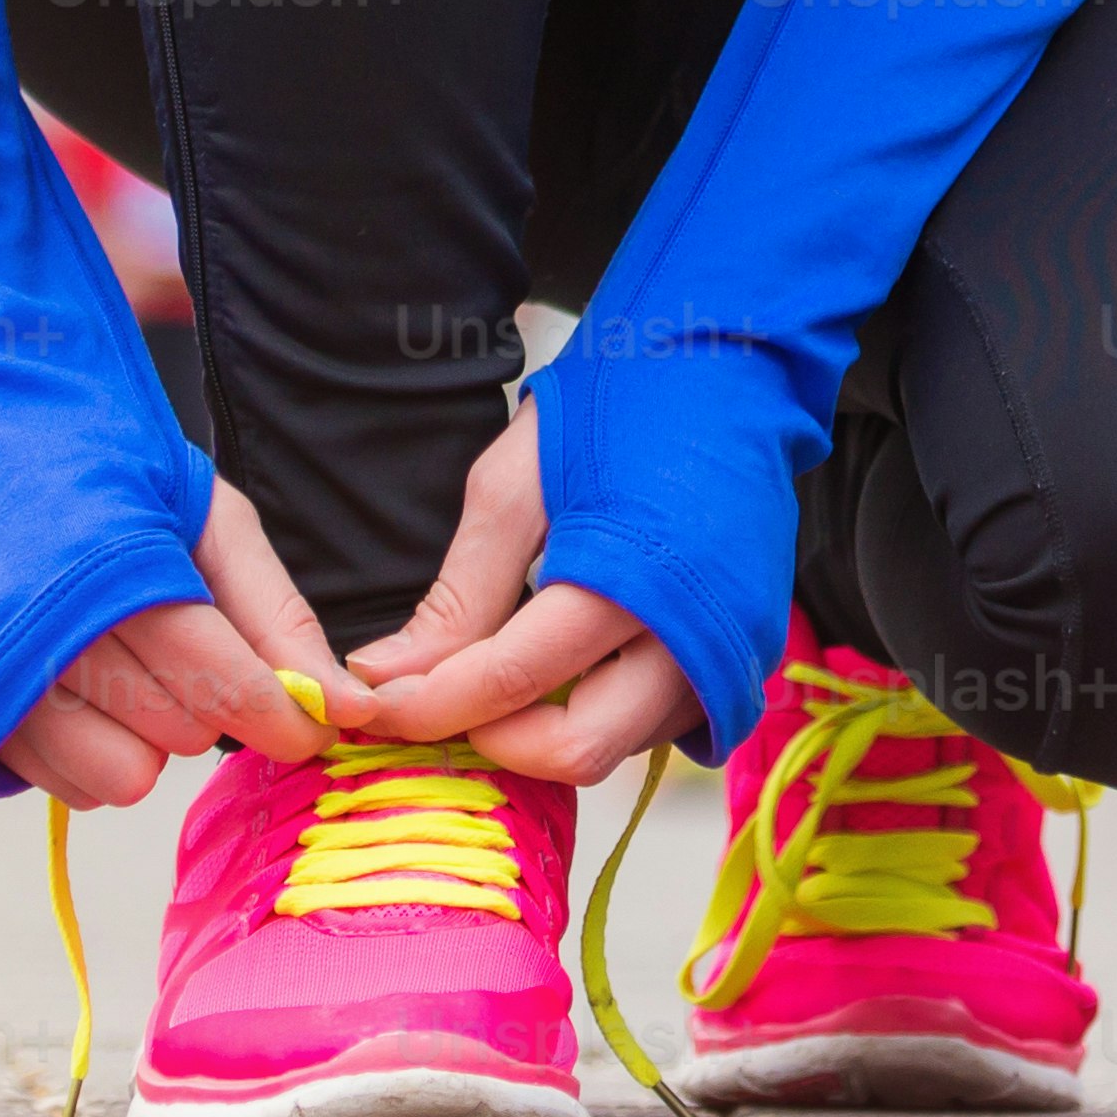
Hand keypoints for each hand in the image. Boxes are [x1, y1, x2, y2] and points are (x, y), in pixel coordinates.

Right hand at [0, 477, 343, 809]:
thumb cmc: (117, 480)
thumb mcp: (212, 519)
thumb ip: (276, 615)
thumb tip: (346, 705)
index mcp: (114, 568)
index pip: (220, 678)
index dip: (285, 715)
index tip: (317, 725)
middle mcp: (49, 635)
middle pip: (181, 732)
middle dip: (214, 704)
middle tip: (199, 648)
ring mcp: (1, 686)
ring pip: (127, 777)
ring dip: (155, 739)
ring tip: (143, 670)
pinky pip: (77, 789)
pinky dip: (104, 757)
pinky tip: (99, 695)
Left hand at [344, 399, 699, 785]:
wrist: (731, 367)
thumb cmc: (617, 408)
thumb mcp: (515, 485)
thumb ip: (458, 596)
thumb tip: (385, 677)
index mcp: (633, 578)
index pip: (510, 681)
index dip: (426, 707)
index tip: (370, 706)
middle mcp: (694, 634)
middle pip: (576, 749)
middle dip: (495, 739)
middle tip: (443, 699)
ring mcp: (730, 653)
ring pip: (618, 746)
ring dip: (547, 729)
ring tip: (501, 671)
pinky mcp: (746, 658)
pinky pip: (656, 722)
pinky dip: (600, 710)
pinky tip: (568, 659)